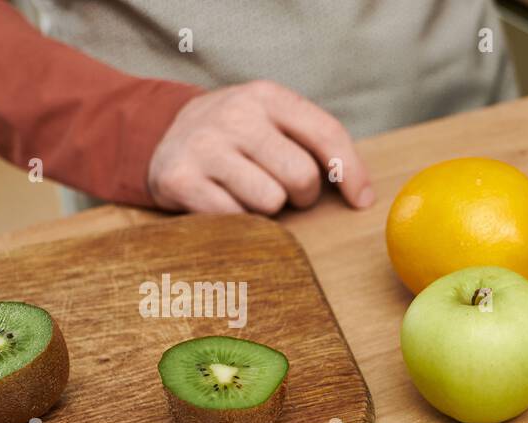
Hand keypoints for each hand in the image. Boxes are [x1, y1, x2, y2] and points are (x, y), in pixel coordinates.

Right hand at [147, 80, 373, 213]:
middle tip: (284, 190)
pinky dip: (238, 220)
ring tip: (249, 191)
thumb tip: (364, 196)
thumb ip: (317, 144)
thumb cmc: (239, 138)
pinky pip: (236, 220)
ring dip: (268, 209)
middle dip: (302, 195)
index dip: (352, 174)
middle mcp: (234, 115)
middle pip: (302, 176)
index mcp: (266, 96)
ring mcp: (203, 146)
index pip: (327, 134)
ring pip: (270, 202)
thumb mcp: (275, 122)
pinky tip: (223, 200)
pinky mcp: (180, 179)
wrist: (163, 137)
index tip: (361, 201)